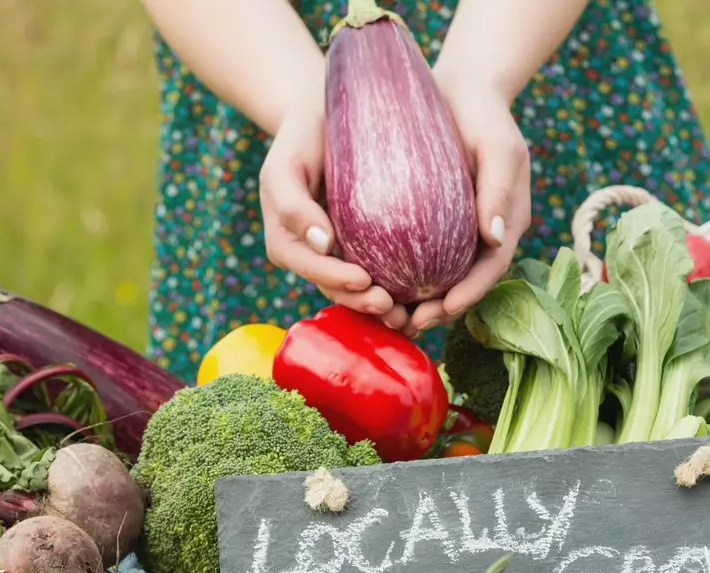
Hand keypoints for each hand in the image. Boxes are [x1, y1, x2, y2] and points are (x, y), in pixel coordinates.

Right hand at [259, 104, 400, 321]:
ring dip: (382, 308)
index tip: (363, 281)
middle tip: (392, 308)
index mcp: (288, 243)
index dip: (335, 280)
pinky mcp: (365, 247)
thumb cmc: (301, 138)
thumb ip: (293, 204)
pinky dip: (398, 288)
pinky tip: (424, 298)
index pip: (311, 268)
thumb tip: (323, 244)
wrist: (325, 118)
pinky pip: (381, 272)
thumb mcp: (286, 164)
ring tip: (410, 316)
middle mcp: (313, 256)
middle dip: (362, 303)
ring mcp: (338, 255)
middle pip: (336, 289)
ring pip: (358, 290)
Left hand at [401, 68, 532, 335]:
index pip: (491, 269)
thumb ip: (499, 190)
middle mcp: (483, 234)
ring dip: (418, 301)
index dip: (470, 294)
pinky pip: (419, 256)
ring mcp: (457, 230)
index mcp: (506, 223)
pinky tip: (375, 286)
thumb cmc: (483, 114)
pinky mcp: (431, 222)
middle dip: (440, 309)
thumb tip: (493, 239)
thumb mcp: (498, 147)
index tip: (444, 309)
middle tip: (409, 323)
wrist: (460, 88)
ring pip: (440, 276)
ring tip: (389, 317)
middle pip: (464, 283)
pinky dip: (402, 276)